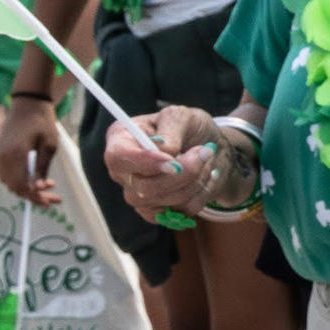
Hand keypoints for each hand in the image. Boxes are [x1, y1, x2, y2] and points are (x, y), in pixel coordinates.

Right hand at [0, 95, 70, 204]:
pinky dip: (19, 179)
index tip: (49, 201)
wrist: (28, 103)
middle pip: (13, 186)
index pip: (21, 185)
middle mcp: (2, 157)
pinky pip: (6, 173)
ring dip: (26, 188)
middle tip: (52, 199)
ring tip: (47, 188)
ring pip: (8, 181)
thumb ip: (43, 167)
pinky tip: (35, 178)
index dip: (34, 196)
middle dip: (32, 196)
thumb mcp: (50, 144)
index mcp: (15, 154)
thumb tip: (39, 187)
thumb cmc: (42, 121)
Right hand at [100, 103, 226, 216]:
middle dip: (183, 173)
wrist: (210, 149)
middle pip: (143, 188)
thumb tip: (166, 152)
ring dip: (195, 181)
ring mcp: (137, 195)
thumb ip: (171, 131)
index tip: (173, 160)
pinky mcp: (156, 211)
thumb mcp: (182, 116)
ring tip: (204, 161)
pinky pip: (180, 213)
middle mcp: (123, 171)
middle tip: (205, 152)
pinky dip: (199, 195)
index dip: (145, 162)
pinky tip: (202, 179)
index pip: (118, 158)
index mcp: (121, 140)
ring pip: (164, 202)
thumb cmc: (189, 128)